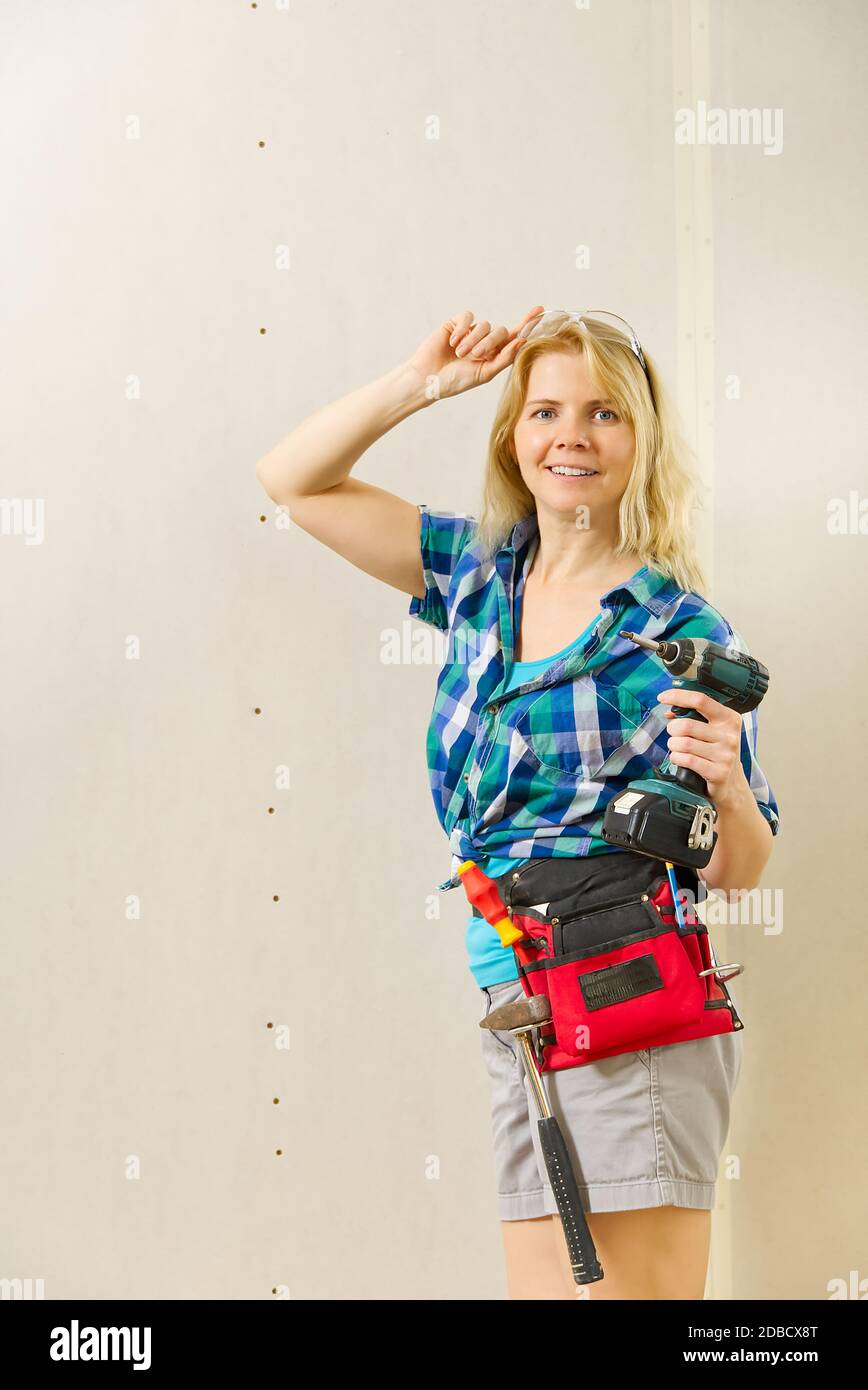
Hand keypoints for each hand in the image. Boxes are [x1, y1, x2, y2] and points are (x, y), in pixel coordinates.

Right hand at [403, 305, 544, 401]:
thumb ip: (504, 358)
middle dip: (489, 343)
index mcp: (493, 354)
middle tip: (475, 355)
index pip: (514, 336)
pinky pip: (467, 317)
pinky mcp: (456, 324)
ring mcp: (470, 332)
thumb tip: (522, 341)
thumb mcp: (484, 373)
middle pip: (500, 331)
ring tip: (459, 354)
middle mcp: (483, 341)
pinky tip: (452, 342)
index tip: (540, 310)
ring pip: (484, 325)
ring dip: (472, 340)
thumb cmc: (455, 381)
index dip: (526, 323)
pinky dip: (462, 330)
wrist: (429, 378)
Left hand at [657, 689, 746, 807]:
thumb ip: (693, 717)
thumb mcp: (712, 730)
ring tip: (677, 748)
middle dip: (672, 729)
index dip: (678, 696)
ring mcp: (726, 754)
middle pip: (687, 725)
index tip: (663, 697)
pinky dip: (676, 758)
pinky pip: (687, 760)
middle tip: (674, 734)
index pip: (701, 700)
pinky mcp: (719, 772)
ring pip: (684, 743)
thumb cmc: (717, 751)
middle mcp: (730, 735)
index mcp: (729, 718)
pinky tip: (680, 758)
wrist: (731, 782)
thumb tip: (670, 711)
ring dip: (673, 745)